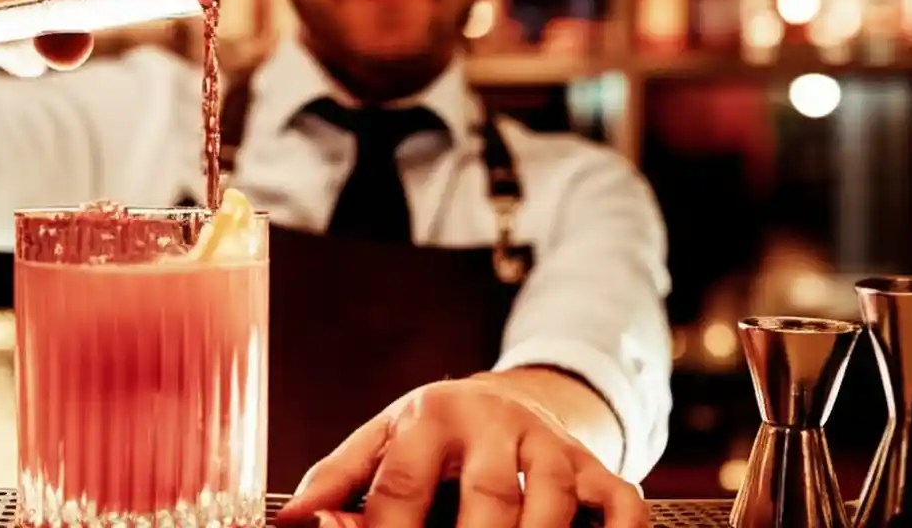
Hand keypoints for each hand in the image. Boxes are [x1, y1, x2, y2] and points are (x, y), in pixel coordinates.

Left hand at [277, 376, 649, 527]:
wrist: (510, 396)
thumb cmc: (434, 434)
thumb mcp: (382, 439)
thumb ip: (339, 478)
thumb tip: (290, 522)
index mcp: (429, 418)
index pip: (402, 484)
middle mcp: (494, 425)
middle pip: (487, 498)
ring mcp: (550, 444)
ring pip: (553, 499)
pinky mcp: (596, 465)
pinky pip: (621, 503)